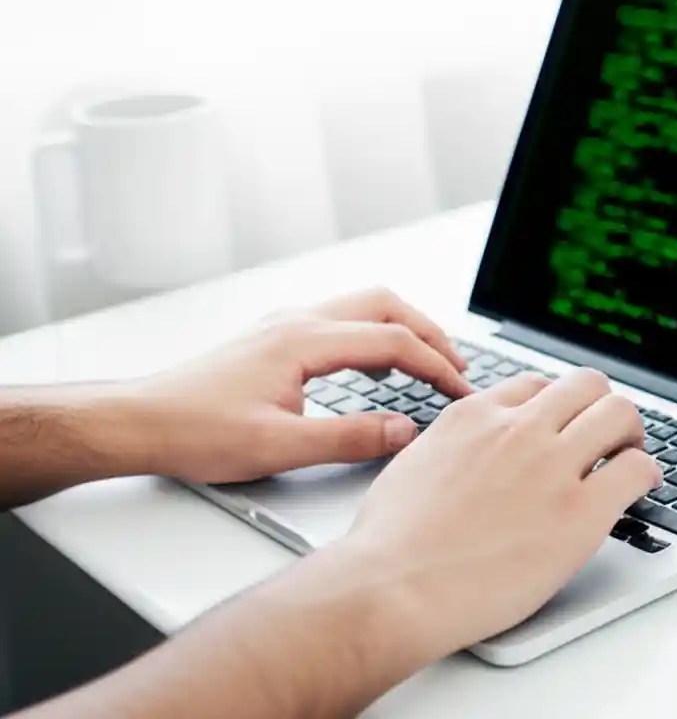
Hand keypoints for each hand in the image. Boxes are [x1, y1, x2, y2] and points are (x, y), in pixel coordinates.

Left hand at [134, 287, 471, 484]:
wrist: (139, 422)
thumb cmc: (194, 431)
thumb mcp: (280, 447)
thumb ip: (351, 438)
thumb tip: (405, 431)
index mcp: (303, 341)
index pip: (391, 341)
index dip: (435, 365)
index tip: (461, 390)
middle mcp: (296, 322)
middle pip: (384, 305)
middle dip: (428, 332)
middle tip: (457, 366)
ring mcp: (284, 327)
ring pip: (362, 308)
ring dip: (402, 330)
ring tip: (428, 364)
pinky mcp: (274, 340)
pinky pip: (340, 322)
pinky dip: (374, 337)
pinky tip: (376, 369)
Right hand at [340, 368, 661, 666]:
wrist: (394, 588)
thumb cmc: (390, 545)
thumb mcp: (410, 466)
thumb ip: (447, 447)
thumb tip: (460, 454)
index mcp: (475, 417)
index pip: (536, 386)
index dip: (558, 407)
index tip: (565, 428)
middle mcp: (518, 430)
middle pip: (586, 386)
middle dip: (601, 408)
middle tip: (608, 437)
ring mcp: (553, 466)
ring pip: (619, 414)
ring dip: (631, 433)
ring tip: (630, 458)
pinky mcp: (582, 511)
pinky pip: (637, 469)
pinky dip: (647, 475)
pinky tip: (641, 490)